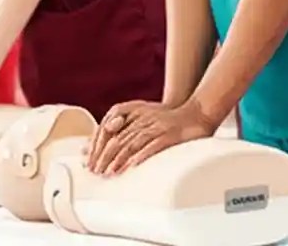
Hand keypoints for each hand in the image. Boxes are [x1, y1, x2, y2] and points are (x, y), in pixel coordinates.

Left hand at [85, 100, 215, 175]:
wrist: (198, 113)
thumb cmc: (168, 120)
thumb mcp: (143, 120)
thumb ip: (121, 131)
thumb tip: (90, 147)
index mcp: (134, 112)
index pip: (108, 130)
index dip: (97, 147)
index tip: (89, 164)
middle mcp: (143, 118)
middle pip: (117, 139)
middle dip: (104, 158)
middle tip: (95, 173)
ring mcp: (156, 126)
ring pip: (131, 143)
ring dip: (119, 160)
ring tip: (109, 174)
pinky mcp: (169, 135)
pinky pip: (152, 146)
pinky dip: (140, 156)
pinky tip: (132, 166)